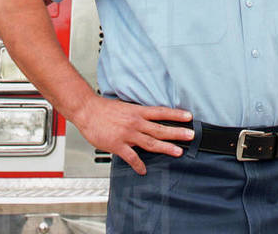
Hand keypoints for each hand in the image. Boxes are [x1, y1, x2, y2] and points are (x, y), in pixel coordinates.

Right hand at [70, 95, 194, 174]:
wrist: (87, 111)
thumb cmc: (104, 109)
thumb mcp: (125, 107)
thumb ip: (137, 114)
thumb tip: (148, 120)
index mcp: (137, 111)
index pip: (161, 112)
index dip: (175, 114)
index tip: (188, 116)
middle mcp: (135, 122)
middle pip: (160, 128)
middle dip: (177, 132)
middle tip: (190, 135)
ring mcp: (127, 134)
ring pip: (151, 142)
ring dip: (166, 147)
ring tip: (178, 152)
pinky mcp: (118, 145)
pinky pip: (131, 157)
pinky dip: (138, 164)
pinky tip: (143, 170)